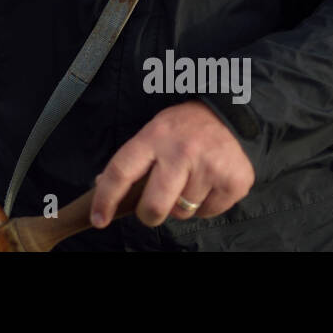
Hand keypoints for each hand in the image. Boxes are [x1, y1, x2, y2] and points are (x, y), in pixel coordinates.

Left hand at [90, 101, 253, 228]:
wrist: (226, 113)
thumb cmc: (181, 129)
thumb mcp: (152, 132)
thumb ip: (131, 161)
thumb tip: (101, 187)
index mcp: (153, 137)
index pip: (121, 172)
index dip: (106, 199)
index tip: (99, 219)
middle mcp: (181, 151)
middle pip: (154, 206)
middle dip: (149, 214)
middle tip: (152, 207)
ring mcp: (209, 167)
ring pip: (183, 212)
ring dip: (181, 205)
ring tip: (189, 180)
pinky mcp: (234, 181)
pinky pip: (208, 213)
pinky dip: (205, 205)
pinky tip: (208, 183)